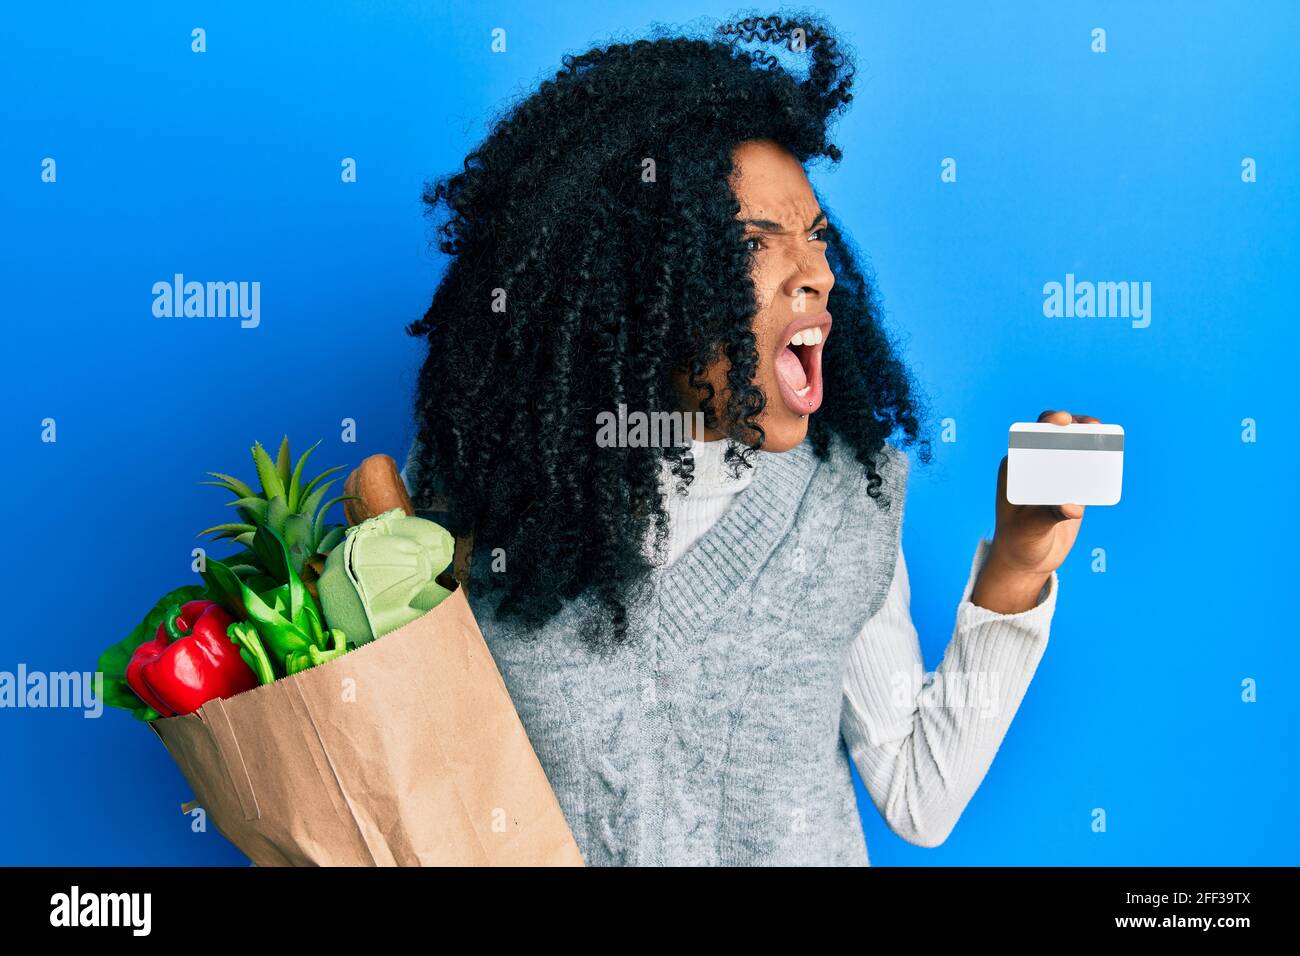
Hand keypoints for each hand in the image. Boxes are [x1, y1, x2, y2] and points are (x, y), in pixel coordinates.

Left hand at [969, 410, 1097, 612]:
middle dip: (1073, 426)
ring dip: (1089, 440)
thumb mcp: (1030, 528)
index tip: (1062, 420)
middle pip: (1053, 436)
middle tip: (1091, 426)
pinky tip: (1111, 459)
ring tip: (1105, 436)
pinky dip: (1098, 463)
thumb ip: (1048, 515)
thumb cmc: (1019, 542)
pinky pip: (1086, 471)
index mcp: (1015, 469)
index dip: (1047, 423)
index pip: (1028, 436)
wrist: (1027, 561)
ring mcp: (1054, 478)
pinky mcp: (1071, 490)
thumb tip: (1073, 506)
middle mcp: (1033, 468)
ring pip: (1072, 451)